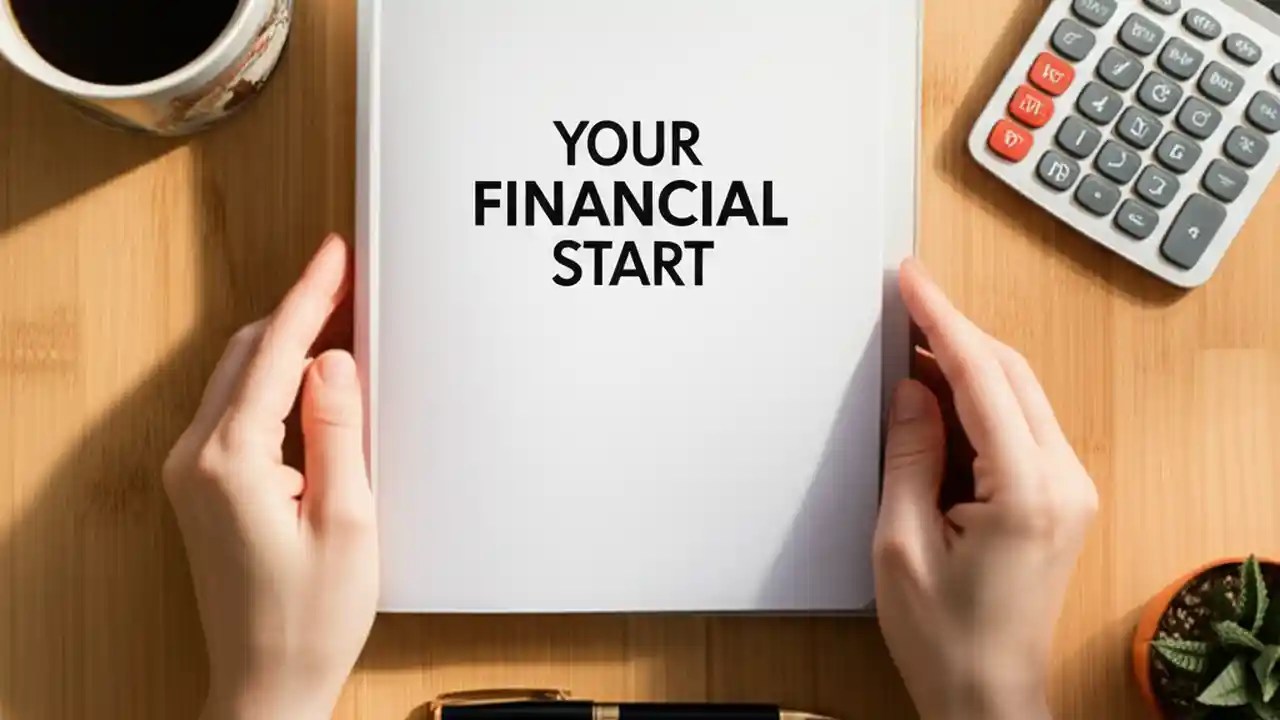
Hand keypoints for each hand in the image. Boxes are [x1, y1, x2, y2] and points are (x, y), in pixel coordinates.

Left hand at [163, 235, 377, 719]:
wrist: (267, 681)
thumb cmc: (310, 617)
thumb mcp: (348, 520)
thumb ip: (338, 430)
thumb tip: (333, 359)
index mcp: (232, 461)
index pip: (274, 353)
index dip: (310, 296)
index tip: (334, 255)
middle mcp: (197, 458)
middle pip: (246, 353)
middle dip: (300, 313)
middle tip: (351, 284)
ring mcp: (193, 472)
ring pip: (239, 377)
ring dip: (288, 346)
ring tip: (344, 325)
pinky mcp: (203, 486)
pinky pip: (236, 409)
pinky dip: (275, 382)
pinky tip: (315, 383)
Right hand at [874, 260, 1097, 719]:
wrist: (989, 695)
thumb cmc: (943, 637)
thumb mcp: (901, 542)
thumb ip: (909, 455)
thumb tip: (912, 388)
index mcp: (1025, 492)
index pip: (983, 379)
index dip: (943, 320)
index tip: (913, 281)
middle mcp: (1063, 482)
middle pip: (1012, 375)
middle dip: (956, 332)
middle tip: (905, 302)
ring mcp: (1070, 489)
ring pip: (1019, 395)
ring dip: (967, 365)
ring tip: (909, 347)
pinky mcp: (1060, 498)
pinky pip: (1021, 425)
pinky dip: (979, 401)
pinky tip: (939, 398)